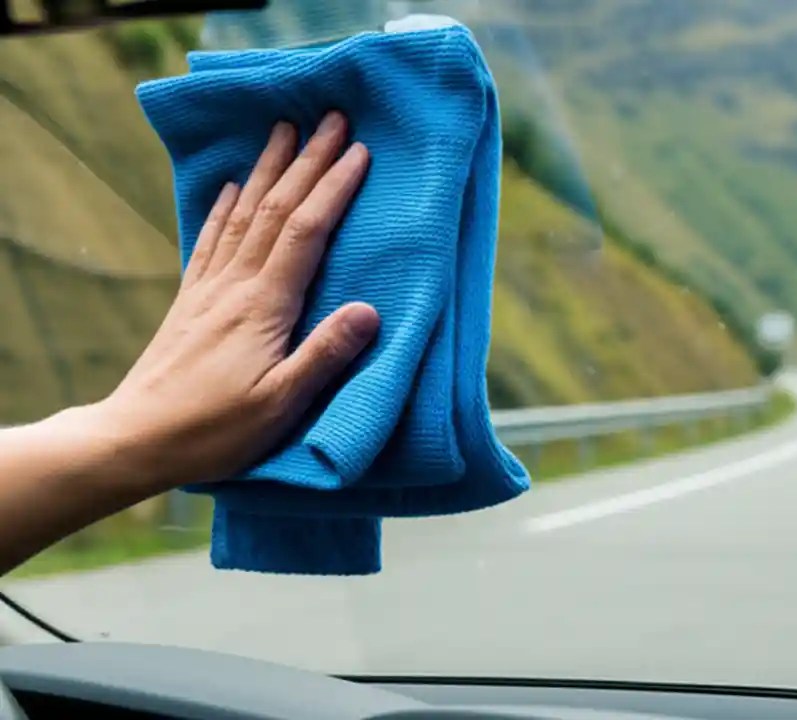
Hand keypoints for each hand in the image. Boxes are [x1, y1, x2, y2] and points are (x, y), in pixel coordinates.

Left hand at [95, 111, 378, 490]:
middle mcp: (235, 286)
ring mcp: (208, 290)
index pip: (306, 232)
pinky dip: (224, 208)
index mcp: (265, 307)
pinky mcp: (190, 302)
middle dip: (308, 160)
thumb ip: (325, 355)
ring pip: (244, 215)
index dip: (333, 188)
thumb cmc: (216, 430)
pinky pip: (210, 241)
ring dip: (268, 170)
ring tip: (284, 130)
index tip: (359, 151)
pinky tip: (232, 188)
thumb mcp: (282, 404)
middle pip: (276, 209)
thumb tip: (370, 309)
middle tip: (331, 117)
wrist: (135, 438)